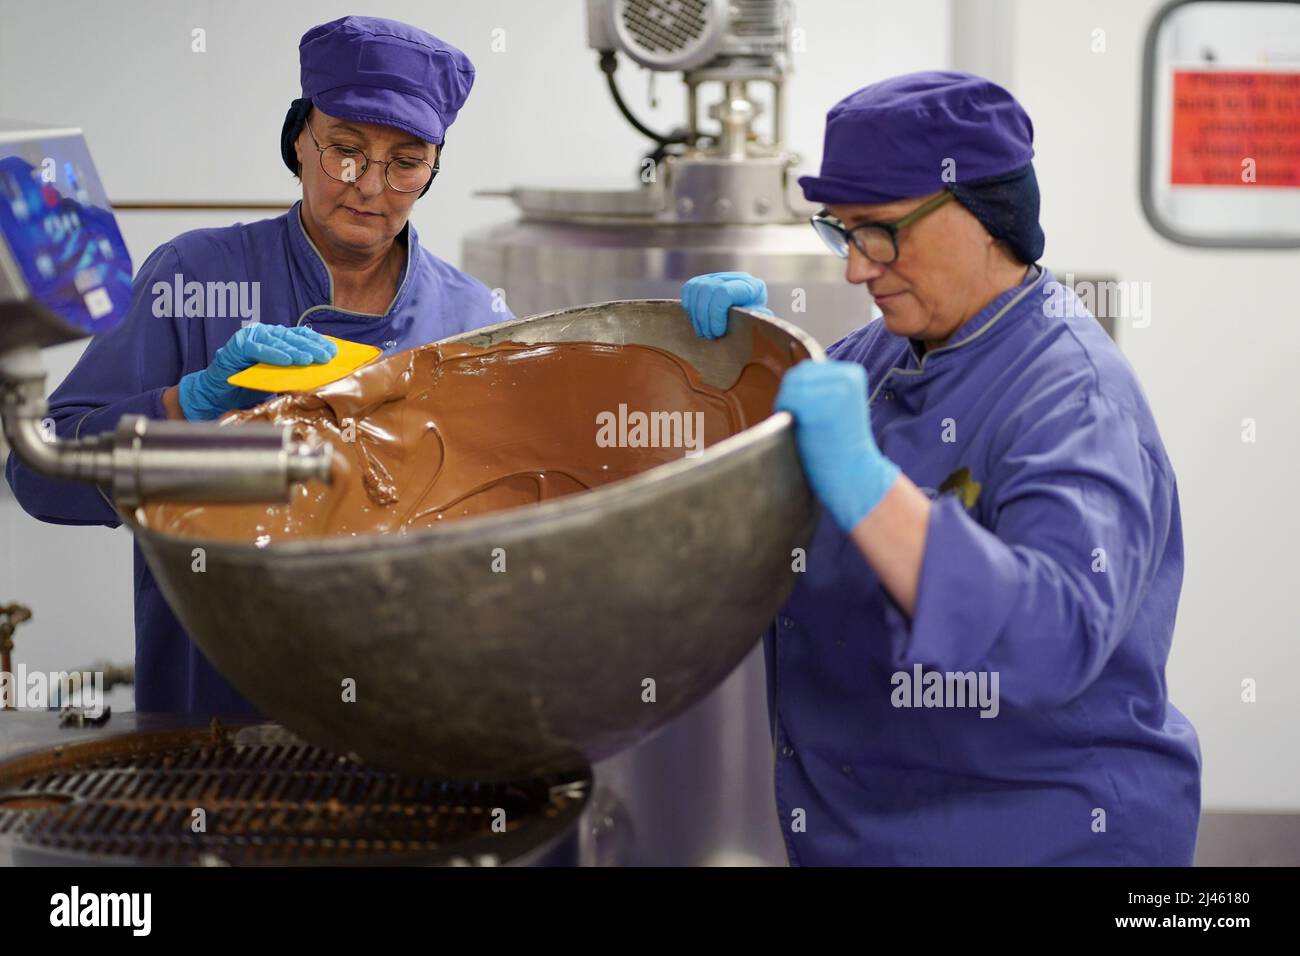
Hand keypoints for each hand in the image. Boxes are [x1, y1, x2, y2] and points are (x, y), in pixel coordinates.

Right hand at [178, 324, 336, 420]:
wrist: (220, 391)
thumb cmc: (251, 383)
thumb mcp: (278, 375)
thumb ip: (295, 369)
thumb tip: (321, 370)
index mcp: (275, 337)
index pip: (300, 336)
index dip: (317, 341)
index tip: (334, 350)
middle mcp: (264, 333)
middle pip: (292, 338)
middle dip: (311, 347)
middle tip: (327, 356)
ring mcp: (250, 337)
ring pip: (277, 341)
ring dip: (295, 350)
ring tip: (310, 358)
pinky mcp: (238, 346)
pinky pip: (258, 349)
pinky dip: (273, 354)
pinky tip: (287, 359)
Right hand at [680, 271, 771, 338]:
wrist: (748, 326)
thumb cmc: (753, 330)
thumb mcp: (757, 327)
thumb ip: (754, 321)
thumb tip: (750, 315)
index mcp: (752, 287)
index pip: (723, 292)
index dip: (715, 315)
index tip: (718, 333)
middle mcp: (736, 277)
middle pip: (707, 290)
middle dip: (704, 317)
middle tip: (709, 336)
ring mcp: (720, 277)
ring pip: (696, 289)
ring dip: (696, 315)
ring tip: (704, 331)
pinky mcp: (705, 281)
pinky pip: (688, 289)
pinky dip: (689, 307)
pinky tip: (698, 321)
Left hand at [775, 359, 900, 532]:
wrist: (856, 474)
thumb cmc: (840, 445)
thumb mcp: (838, 404)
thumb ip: (820, 388)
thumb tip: (791, 379)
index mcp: (853, 373)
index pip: (807, 368)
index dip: (797, 390)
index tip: (805, 412)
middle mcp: (847, 376)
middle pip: (797, 374)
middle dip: (790, 396)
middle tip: (800, 421)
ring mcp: (836, 390)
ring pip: (791, 385)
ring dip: (787, 404)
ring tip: (801, 425)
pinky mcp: (822, 407)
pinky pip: (789, 400)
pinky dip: (786, 412)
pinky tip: (799, 428)